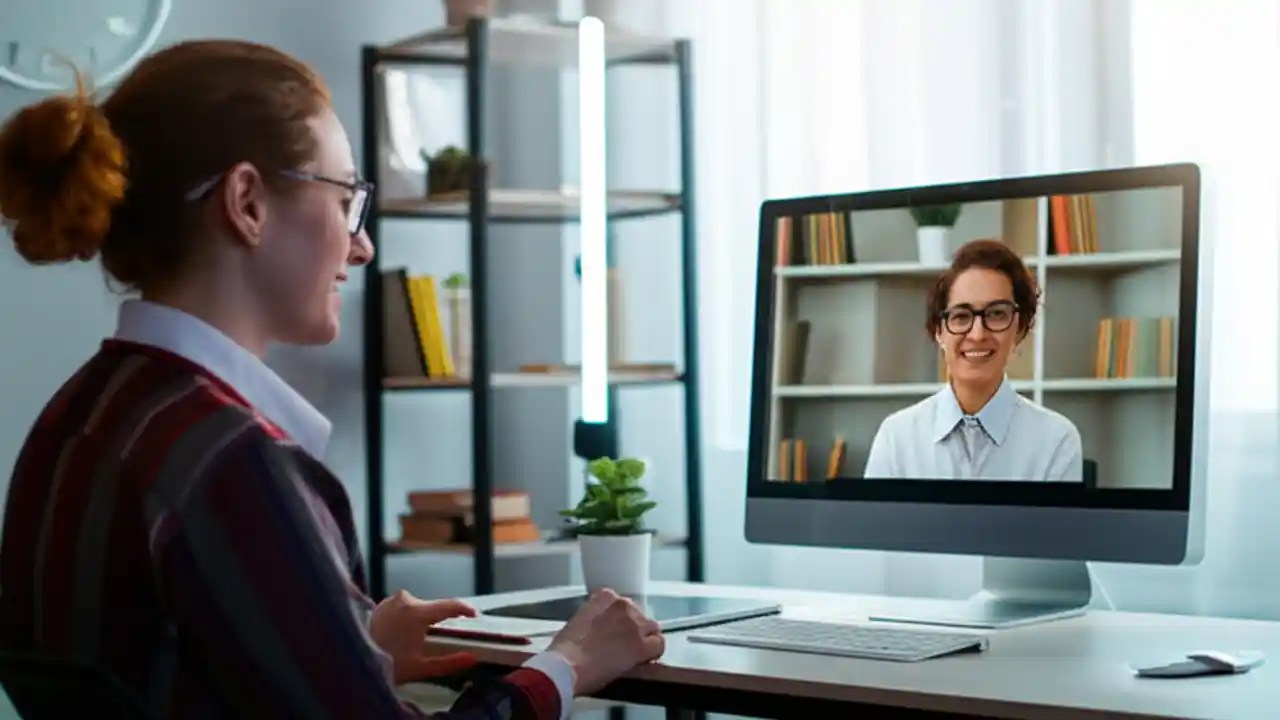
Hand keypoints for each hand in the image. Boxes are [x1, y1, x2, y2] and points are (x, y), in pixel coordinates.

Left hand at [369, 590, 478, 683]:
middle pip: (432, 607)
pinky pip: (403, 606)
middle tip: (439, 637)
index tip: (474, 615)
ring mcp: (391, 600)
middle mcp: (405, 600)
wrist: (353, 660)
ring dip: (421, 618)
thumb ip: (451, 662)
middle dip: (438, 620)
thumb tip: (472, 658)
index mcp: (418, 612)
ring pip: (417, 606)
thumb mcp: (422, 667)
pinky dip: (407, 616)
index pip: (449, 605)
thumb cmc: (388, 664)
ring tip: (416, 638)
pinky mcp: (381, 603)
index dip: (465, 609)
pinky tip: (402, 632)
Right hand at [547, 588, 664, 694]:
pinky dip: (653, 653)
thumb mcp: (576, 621)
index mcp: (605, 597)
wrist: (566, 665)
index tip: (614, 631)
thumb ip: (594, 616)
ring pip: (652, 629)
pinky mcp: (642, 645)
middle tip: (621, 646)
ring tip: (633, 654)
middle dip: (633, 629)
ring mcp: (635, 624)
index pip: (622, 603)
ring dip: (645, 639)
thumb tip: (600, 628)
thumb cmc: (564, 650)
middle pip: (639, 615)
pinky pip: (659, 645)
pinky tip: (644, 661)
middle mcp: (623, 605)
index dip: (620, 620)